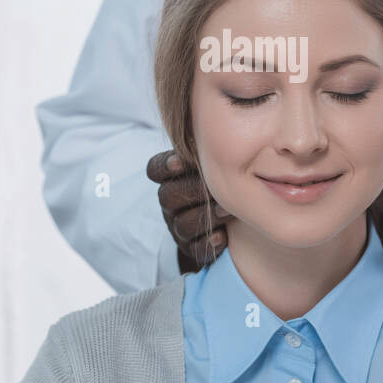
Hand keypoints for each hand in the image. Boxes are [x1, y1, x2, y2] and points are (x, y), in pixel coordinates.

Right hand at [146, 149, 232, 271]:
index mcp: (171, 179)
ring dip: (206, 216)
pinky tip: (222, 237)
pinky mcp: (192, 248)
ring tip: (227, 211)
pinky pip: (195, 248)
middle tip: (214, 188)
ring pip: (183, 224)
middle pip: (168, 196)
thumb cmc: (218, 185)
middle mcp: (171, 203)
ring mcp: (180, 227)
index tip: (178, 162)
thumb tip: (222, 133)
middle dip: (193, 191)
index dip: (164, 166)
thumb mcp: (210, 167)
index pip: (155, 170)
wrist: (224, 225)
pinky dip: (208, 243)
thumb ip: (208, 153)